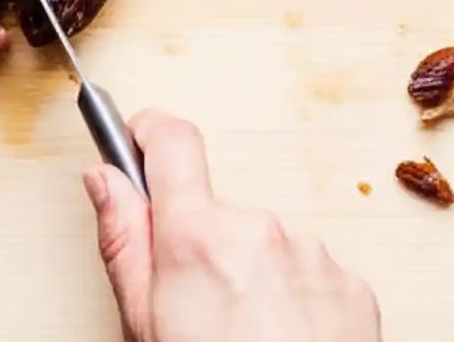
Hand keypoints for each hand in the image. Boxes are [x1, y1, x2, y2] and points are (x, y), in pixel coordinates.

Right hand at [83, 110, 381, 341]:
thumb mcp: (142, 324)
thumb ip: (123, 240)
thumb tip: (104, 179)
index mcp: (198, 236)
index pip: (172, 141)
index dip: (148, 132)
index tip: (137, 138)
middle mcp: (260, 230)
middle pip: (215, 211)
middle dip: (198, 244)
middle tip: (190, 306)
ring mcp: (312, 255)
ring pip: (262, 245)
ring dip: (248, 276)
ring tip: (242, 336)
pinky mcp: (350, 284)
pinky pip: (305, 272)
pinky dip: (289, 299)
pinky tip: (280, 341)